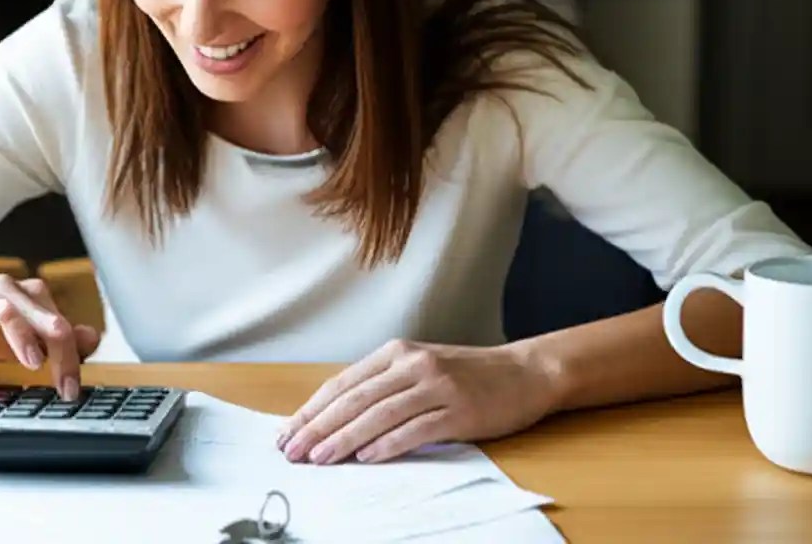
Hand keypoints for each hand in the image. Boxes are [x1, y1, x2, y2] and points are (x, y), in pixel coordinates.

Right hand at [0, 275, 99, 399]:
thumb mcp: (30, 341)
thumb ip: (61, 342)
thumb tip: (93, 338)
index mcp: (34, 297)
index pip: (61, 327)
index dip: (71, 359)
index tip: (72, 391)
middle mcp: (9, 290)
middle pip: (41, 319)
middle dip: (57, 352)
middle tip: (64, 384)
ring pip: (3, 309)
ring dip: (20, 333)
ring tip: (32, 358)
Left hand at [276, 339, 560, 464]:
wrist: (524, 372)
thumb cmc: (467, 375)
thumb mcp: (419, 369)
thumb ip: (382, 388)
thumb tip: (334, 418)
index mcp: (396, 353)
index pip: (343, 383)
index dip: (312, 409)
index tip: (287, 432)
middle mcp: (413, 365)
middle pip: (354, 399)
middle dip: (318, 427)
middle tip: (293, 450)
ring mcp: (436, 386)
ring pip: (378, 415)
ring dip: (345, 439)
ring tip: (320, 458)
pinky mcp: (458, 410)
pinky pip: (415, 429)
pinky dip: (388, 444)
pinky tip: (367, 457)